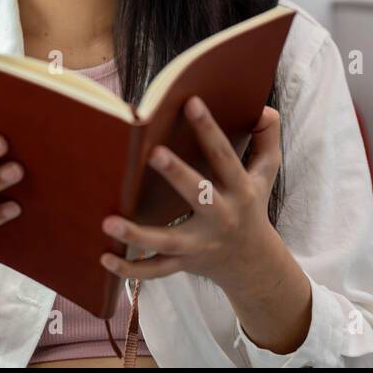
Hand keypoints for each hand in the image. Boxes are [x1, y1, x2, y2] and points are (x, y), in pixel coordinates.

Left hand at [97, 96, 287, 297]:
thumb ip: (267, 138)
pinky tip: (105, 257)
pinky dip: (130, 268)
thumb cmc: (251, 206)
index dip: (209, 129)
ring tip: (108, 222)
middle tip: (153, 153)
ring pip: (168, 240)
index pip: (224, 155)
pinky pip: (155, 270)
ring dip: (138, 235)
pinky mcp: (182, 262)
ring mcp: (199, 243)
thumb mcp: (265, 174)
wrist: (252, 263)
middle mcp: (220, 216)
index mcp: (239, 190)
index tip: (191, 102)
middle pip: (198, 194)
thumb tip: (264, 108)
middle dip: (177, 174)